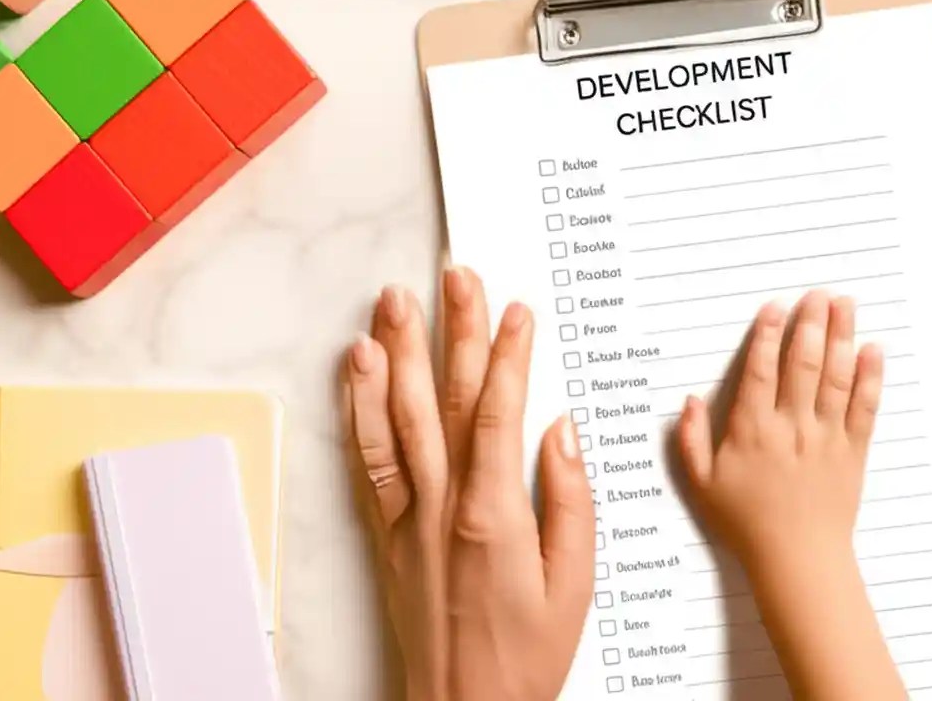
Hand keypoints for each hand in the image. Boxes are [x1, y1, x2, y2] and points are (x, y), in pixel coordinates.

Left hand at [344, 270, 594, 700]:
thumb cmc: (525, 655)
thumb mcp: (575, 583)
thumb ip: (569, 501)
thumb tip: (561, 433)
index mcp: (493, 516)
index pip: (498, 414)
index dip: (507, 356)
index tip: (516, 310)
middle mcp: (442, 507)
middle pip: (443, 401)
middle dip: (452, 332)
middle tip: (454, 277)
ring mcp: (407, 518)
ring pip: (396, 419)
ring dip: (395, 355)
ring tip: (394, 301)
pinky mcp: (387, 535)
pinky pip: (366, 461)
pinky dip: (357, 410)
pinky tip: (356, 371)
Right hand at [677, 290, 904, 700]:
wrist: (797, 558)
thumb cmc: (746, 522)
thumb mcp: (702, 484)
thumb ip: (690, 439)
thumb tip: (688, 400)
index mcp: (752, 431)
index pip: (761, 372)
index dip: (768, 335)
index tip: (774, 307)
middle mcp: (792, 427)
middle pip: (804, 363)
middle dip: (811, 323)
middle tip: (817, 293)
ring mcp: (826, 437)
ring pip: (836, 376)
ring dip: (842, 336)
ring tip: (845, 304)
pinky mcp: (853, 451)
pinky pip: (865, 407)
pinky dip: (871, 376)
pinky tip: (872, 349)